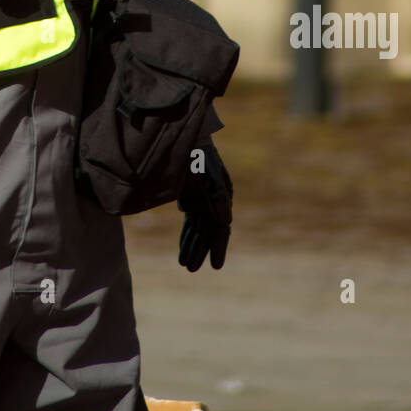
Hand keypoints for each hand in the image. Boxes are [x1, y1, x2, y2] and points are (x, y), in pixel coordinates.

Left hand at [177, 143, 232, 271]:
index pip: (221, 229)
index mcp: (221, 199)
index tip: (216, 266)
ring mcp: (203, 203)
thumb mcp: (208, 171)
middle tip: (191, 269)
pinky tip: (183, 251)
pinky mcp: (191, 200)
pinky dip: (187, 237)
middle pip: (208, 233)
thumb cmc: (199, 155)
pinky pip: (191, 224)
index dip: (219, 247)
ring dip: (192, 247)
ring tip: (185, 265)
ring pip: (198, 231)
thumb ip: (218, 195)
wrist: (187, 140)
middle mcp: (214, 204)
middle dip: (200, 251)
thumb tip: (227, 221)